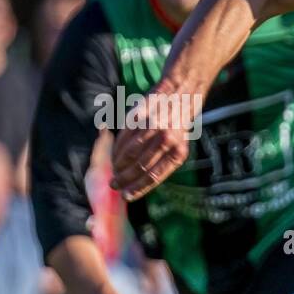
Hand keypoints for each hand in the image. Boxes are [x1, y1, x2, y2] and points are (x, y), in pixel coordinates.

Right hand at [110, 86, 192, 201]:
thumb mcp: (178, 147)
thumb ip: (161, 163)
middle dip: (125, 179)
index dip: (138, 188)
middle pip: (140, 166)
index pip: (155, 176)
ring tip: (113, 173)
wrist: (180, 97)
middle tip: (114, 185)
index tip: (126, 196)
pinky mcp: (141, 116)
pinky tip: (114, 157)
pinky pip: (124, 137)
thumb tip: (138, 184)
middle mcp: (167, 140)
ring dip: (118, 166)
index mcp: (179, 152)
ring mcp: (153, 127)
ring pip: (130, 152)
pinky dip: (117, 149)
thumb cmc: (177, 129)